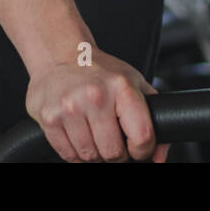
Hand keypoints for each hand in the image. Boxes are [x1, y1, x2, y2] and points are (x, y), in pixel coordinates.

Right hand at [25, 49, 168, 162]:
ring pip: (89, 157)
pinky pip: (67, 155)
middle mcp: (95, 97)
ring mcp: (70, 108)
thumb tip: (159, 156)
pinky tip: (79, 135)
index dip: (143, 151)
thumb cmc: (100, 70)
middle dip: (116, 154)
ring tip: (94, 135)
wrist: (60, 53)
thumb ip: (153, 118)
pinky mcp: (50, 118)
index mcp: (122, 87)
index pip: (142, 137)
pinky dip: (75, 153)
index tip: (137, 148)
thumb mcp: (134, 83)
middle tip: (113, 141)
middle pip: (113, 153)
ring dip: (95, 154)